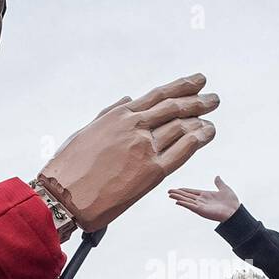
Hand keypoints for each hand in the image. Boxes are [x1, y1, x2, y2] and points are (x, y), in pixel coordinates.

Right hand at [38, 74, 218, 231]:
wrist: (64, 196)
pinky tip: (208, 133)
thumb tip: (128, 98)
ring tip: (212, 119)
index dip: (181, 86)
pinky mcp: (152, 171)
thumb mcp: (86, 130)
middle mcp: (135, 126)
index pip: (158, 96)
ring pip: (181, 127)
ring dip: (200, 121)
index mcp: (120, 115)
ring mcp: (145, 147)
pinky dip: (198, 140)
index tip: (197, 81)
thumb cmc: (69, 167)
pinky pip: (182, 151)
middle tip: (214, 98)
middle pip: (174, 108)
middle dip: (197, 100)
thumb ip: (109, 113)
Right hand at [168, 175, 239, 221]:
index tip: (176, 189)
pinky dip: (184, 204)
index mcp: (205, 195)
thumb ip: (219, 183)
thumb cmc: (231, 202)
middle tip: (169, 191)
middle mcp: (201, 201)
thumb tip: (217, 176)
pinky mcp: (202, 211)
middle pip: (187, 196)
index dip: (184, 190)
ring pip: (187, 200)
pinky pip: (191, 206)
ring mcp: (201, 206)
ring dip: (178, 198)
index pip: (192, 192)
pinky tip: (177, 201)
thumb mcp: (224, 188)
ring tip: (170, 195)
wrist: (235, 211)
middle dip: (178, 193)